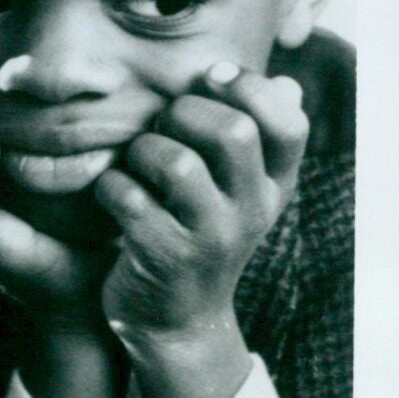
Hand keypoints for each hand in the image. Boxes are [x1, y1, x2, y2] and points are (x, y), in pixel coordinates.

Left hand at [93, 63, 307, 397]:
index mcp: (275, 184)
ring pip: (176, 163)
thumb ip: (257, 136)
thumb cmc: (199, 234)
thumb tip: (286, 82)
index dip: (249, 88)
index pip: (288, 122)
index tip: (210, 77)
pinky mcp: (165, 257)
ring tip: (135, 164)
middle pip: (233, 133)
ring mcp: (212, 237)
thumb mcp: (239, 191)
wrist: (178, 320)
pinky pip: (129, 199)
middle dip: (184, 112)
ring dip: (142, 150)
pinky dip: (110, 186)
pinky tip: (112, 195)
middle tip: (161, 127)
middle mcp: (253, 209)